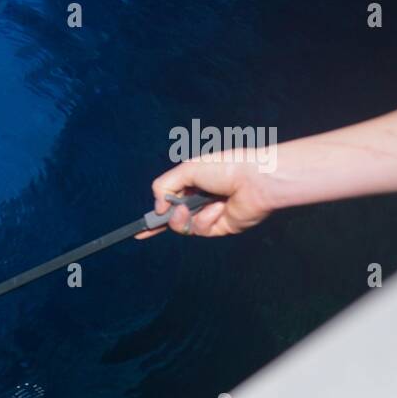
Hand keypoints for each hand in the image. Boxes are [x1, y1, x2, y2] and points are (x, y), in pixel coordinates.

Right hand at [135, 156, 275, 238]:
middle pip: (173, 218)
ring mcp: (210, 215)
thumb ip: (163, 186)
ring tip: (190, 209)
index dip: (156, 214)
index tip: (141, 229)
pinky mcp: (220, 227)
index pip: (168, 200)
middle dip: (165, 219)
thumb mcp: (187, 169)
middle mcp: (200, 199)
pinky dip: (205, 219)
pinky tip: (217, 208)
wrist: (255, 180)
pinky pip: (201, 229)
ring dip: (183, 218)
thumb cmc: (226, 167)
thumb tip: (158, 208)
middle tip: (163, 217)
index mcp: (193, 183)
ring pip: (183, 226)